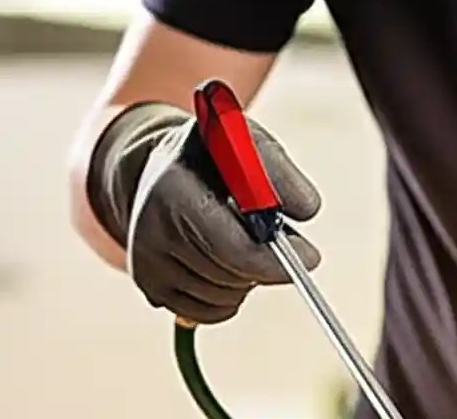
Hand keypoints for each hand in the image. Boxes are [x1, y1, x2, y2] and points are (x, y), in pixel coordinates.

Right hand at [88, 102, 321, 323]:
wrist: (152, 168)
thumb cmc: (211, 155)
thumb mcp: (248, 144)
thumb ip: (281, 174)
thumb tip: (307, 212)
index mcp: (174, 189)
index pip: (233, 248)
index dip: (276, 260)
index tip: (310, 258)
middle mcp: (151, 229)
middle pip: (232, 276)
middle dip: (267, 263)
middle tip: (280, 240)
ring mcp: (145, 263)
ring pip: (225, 299)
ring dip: (248, 277)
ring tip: (243, 239)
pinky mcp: (148, 286)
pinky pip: (208, 313)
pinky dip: (229, 296)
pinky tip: (226, 261)